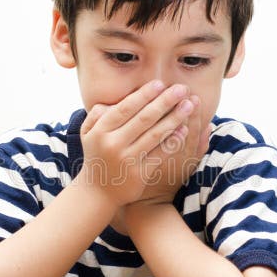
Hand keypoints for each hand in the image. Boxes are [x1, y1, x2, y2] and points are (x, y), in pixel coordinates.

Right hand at [76, 80, 196, 206]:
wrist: (97, 192)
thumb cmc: (97, 156)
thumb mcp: (88, 134)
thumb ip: (97, 114)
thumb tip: (113, 100)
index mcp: (100, 131)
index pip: (126, 108)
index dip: (144, 95)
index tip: (160, 83)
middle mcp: (112, 144)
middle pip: (144, 118)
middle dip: (165, 101)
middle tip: (181, 88)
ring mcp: (126, 160)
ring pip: (155, 134)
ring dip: (174, 117)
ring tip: (189, 105)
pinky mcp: (139, 174)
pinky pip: (160, 154)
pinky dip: (173, 141)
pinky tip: (185, 129)